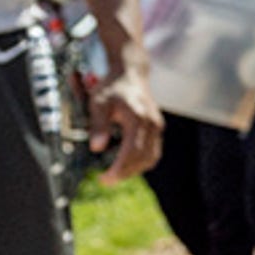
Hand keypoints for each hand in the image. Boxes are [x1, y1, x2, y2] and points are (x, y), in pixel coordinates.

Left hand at [88, 68, 163, 182]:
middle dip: (125, 173)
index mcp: (137, 118)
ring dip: (134, 169)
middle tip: (106, 180)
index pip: (132, 152)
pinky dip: (141, 162)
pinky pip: (153, 151)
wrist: (129, 74)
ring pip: (151, 157)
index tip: (105, 179)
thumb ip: (98, 125)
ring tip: (116, 174)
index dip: (119, 169)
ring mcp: (157, 126)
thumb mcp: (98, 103)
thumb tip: (96, 148)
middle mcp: (151, 124)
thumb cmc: (112, 88)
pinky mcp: (157, 128)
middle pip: (143, 158)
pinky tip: (127, 164)